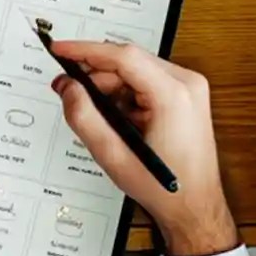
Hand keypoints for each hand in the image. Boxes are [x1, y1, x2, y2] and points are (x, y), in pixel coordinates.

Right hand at [50, 41, 237, 255]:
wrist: (195, 206)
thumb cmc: (166, 187)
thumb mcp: (113, 155)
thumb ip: (84, 117)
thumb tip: (67, 87)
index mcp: (174, 95)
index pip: (123, 56)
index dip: (86, 50)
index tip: (60, 50)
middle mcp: (186, 84)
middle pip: (127, 62)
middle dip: (94, 74)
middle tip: (68, 90)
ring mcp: (188, 88)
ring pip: (133, 71)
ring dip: (109, 87)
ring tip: (98, 116)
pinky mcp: (184, 95)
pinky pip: (143, 81)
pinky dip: (123, 94)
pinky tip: (117, 119)